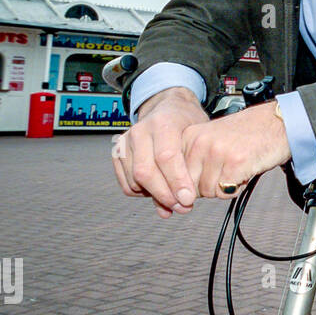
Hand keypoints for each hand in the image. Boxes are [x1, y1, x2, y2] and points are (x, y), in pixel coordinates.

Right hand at [112, 87, 208, 217]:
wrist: (169, 108)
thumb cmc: (187, 124)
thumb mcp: (198, 138)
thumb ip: (191, 168)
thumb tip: (182, 205)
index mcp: (163, 122)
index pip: (166, 157)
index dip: (177, 181)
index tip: (188, 199)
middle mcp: (140, 130)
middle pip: (145, 171)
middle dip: (165, 195)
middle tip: (182, 206)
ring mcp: (125, 142)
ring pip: (134, 180)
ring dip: (155, 196)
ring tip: (174, 198)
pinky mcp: (117, 153)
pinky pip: (126, 184)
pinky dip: (142, 193)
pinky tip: (158, 189)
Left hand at [181, 101, 291, 201]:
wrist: (277, 123)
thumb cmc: (246, 134)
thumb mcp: (210, 140)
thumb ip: (192, 162)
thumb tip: (180, 194)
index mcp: (189, 135)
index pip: (171, 175)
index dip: (184, 187)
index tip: (189, 192)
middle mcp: (200, 142)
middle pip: (188, 186)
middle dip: (206, 188)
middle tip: (222, 174)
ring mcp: (217, 151)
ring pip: (207, 192)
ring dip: (223, 188)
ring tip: (235, 169)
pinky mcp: (235, 163)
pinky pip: (225, 192)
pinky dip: (236, 188)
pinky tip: (243, 172)